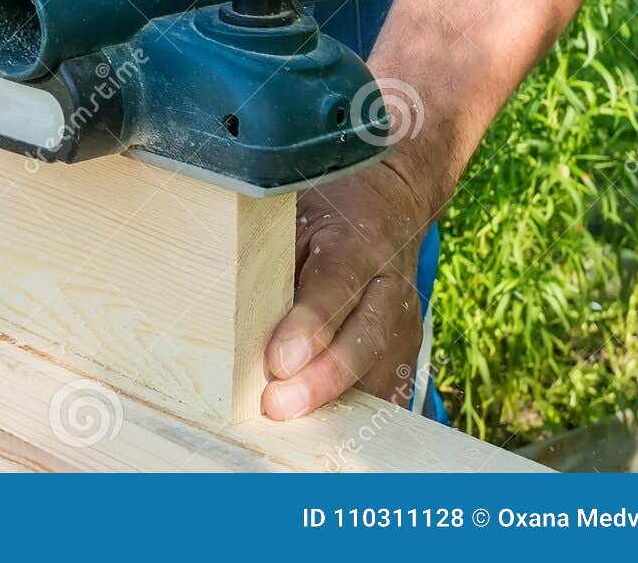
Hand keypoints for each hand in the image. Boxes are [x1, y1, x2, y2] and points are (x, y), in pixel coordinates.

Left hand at [261, 160, 434, 419]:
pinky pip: (390, 386)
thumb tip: (229, 305)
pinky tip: (332, 435)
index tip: (277, 360)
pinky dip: (363, 413)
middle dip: (320, 379)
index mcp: (358, 243)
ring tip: (298, 432)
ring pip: (380, 370)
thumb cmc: (325, 209)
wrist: (391, 202)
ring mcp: (405, 319)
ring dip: (339, 404)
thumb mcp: (294, 214)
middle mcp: (388, 285)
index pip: (335, 286)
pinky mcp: (408, 345)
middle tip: (278, 406)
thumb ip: (271, 258)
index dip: (308, 326)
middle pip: (362, 339)